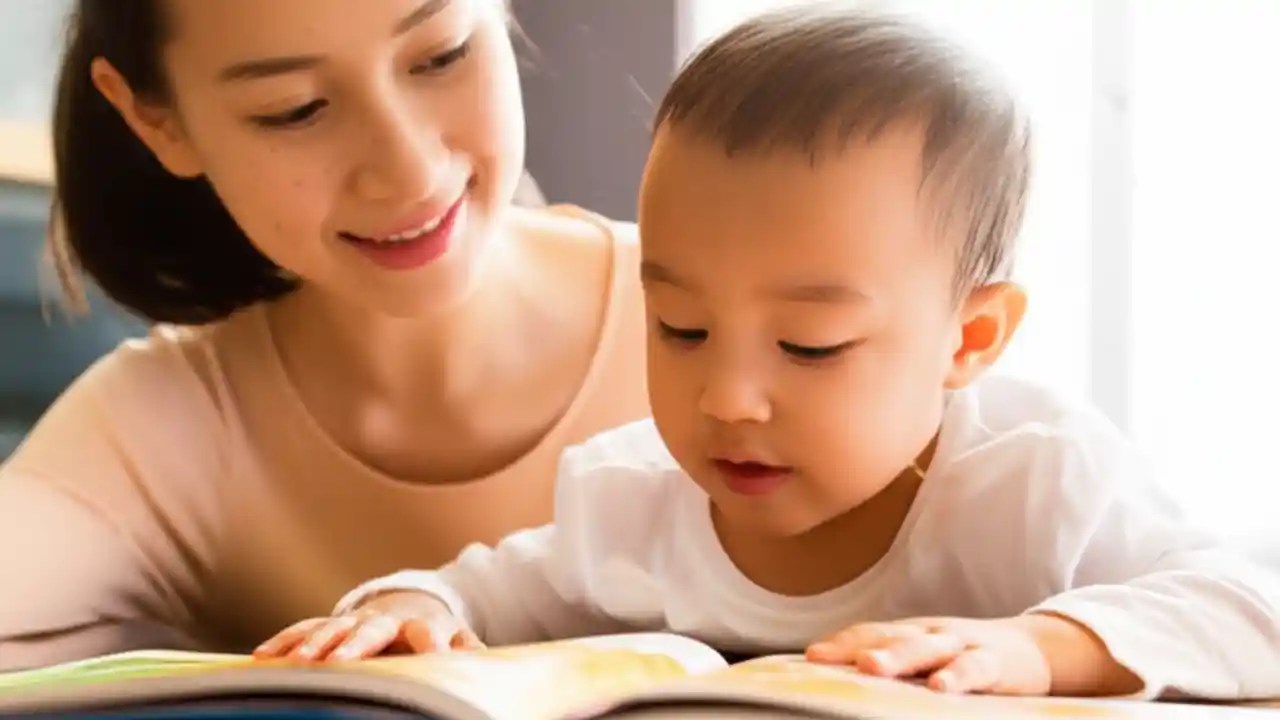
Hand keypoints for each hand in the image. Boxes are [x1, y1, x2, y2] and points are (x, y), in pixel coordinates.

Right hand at [253, 591, 482, 661]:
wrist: (409, 602)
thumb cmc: (434, 631)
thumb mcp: (457, 637)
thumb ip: (467, 647)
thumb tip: (484, 658)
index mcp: (419, 623)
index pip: (426, 630)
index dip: (430, 641)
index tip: (433, 654)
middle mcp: (383, 619)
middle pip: (371, 628)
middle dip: (356, 643)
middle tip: (343, 660)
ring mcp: (352, 621)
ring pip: (330, 628)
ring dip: (313, 645)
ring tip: (298, 664)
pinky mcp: (328, 626)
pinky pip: (301, 630)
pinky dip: (283, 642)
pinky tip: (261, 658)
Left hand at [806, 614, 1137, 695]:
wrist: (1035, 648)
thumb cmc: (966, 658)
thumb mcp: (929, 656)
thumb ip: (897, 666)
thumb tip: (845, 680)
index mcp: (912, 632)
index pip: (870, 632)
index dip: (840, 642)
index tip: (810, 655)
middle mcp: (932, 633)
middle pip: (889, 636)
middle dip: (855, 646)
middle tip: (822, 657)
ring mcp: (963, 645)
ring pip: (926, 648)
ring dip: (897, 656)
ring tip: (870, 667)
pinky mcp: (996, 663)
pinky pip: (975, 669)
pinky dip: (957, 677)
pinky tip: (940, 688)